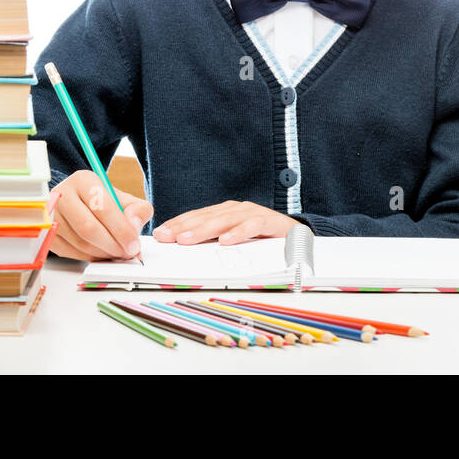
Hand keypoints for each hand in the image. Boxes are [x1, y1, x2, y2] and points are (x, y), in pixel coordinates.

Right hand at [49, 170, 153, 260]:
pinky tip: (101, 253)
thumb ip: (138, 210)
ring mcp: (50, 215)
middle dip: (112, 245)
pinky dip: (90, 257)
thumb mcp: (124, 199)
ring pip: (79, 243)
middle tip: (126, 253)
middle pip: (88, 228)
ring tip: (116, 253)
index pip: (103, 207)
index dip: (121, 230)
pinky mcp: (47, 234)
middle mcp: (62, 195)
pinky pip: (71, 252)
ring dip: (103, 253)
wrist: (78, 203)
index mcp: (83, 180)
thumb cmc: (103, 202)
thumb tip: (134, 227)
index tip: (134, 244)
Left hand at [152, 201, 301, 245]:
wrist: (299, 238)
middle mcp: (237, 210)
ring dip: (205, 229)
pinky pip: (253, 226)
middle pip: (207, 217)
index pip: (196, 216)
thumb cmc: (263, 241)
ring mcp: (254, 214)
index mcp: (225, 213)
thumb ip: (212, 243)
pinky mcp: (271, 222)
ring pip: (226, 220)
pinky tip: (226, 241)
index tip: (159, 234)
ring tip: (187, 240)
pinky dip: (240, 232)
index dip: (178, 224)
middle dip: (184, 227)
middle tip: (167, 237)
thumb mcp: (234, 241)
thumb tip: (183, 249)